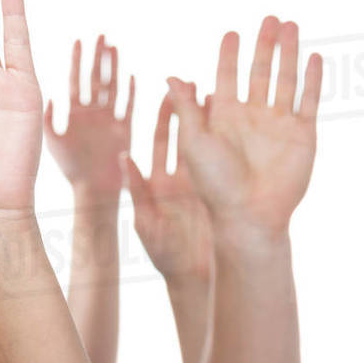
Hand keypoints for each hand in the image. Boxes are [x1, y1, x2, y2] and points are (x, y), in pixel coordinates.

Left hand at [44, 35, 133, 199]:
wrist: (93, 193)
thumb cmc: (70, 169)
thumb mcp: (54, 142)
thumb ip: (51, 120)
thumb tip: (48, 98)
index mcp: (75, 112)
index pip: (76, 80)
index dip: (77, 61)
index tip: (78, 39)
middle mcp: (93, 112)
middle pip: (96, 78)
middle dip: (98, 56)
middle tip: (101, 34)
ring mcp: (110, 119)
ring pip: (113, 88)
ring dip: (114, 68)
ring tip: (115, 46)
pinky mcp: (125, 130)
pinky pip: (129, 108)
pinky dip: (130, 92)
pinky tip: (132, 75)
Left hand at [123, 97, 211, 281]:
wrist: (195, 281)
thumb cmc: (164, 256)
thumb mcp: (146, 221)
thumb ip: (136, 189)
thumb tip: (123, 156)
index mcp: (157, 181)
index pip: (159, 140)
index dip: (162, 116)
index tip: (166, 92)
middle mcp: (179, 177)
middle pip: (184, 135)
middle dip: (189, 109)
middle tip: (195, 81)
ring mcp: (202, 185)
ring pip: (206, 146)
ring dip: (212, 122)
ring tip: (218, 95)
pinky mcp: (219, 195)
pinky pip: (224, 165)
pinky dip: (228, 145)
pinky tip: (240, 124)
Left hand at [169, 16, 321, 240]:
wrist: (248, 214)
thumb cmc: (214, 183)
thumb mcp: (193, 141)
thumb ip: (185, 108)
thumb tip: (170, 76)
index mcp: (222, 115)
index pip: (227, 76)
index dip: (229, 55)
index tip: (232, 33)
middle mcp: (251, 116)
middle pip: (258, 71)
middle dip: (264, 45)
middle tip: (269, 17)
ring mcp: (278, 124)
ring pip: (284, 80)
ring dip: (288, 53)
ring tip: (290, 26)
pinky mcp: (302, 135)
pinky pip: (308, 101)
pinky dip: (311, 80)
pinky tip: (313, 57)